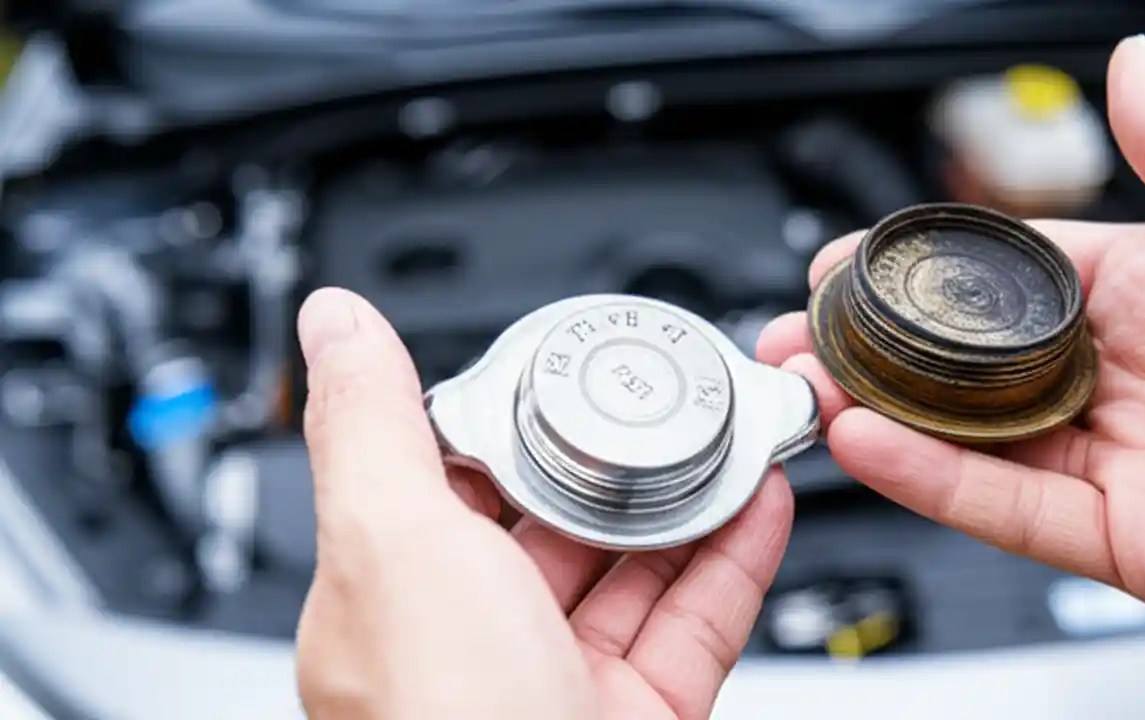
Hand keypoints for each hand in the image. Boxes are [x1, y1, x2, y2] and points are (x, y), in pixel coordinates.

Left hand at [293, 288, 793, 718]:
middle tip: (672, 396)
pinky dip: (735, 561)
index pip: (453, 481)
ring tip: (737, 434)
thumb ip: (370, 422)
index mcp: (397, 596)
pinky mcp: (638, 719)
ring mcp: (561, 685)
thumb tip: (333, 318)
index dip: (508, 419)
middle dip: (619, 458)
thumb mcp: (393, 540)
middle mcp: (476, 642)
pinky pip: (695, 624)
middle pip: (558, 524)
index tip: (559, 367)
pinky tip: (765, 505)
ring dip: (690, 501)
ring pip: (636, 572)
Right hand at [758, 35, 1144, 648]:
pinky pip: (1012, 509)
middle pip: (969, 363)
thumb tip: (1128, 63)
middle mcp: (1127, 375)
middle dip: (875, 349)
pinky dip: (933, 481)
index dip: (921, 270)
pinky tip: (870, 443)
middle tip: (801, 334)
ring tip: (809, 386)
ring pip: (973, 438)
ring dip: (882, 414)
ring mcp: (1123, 460)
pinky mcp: (1127, 542)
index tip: (846, 261)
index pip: (1006, 274)